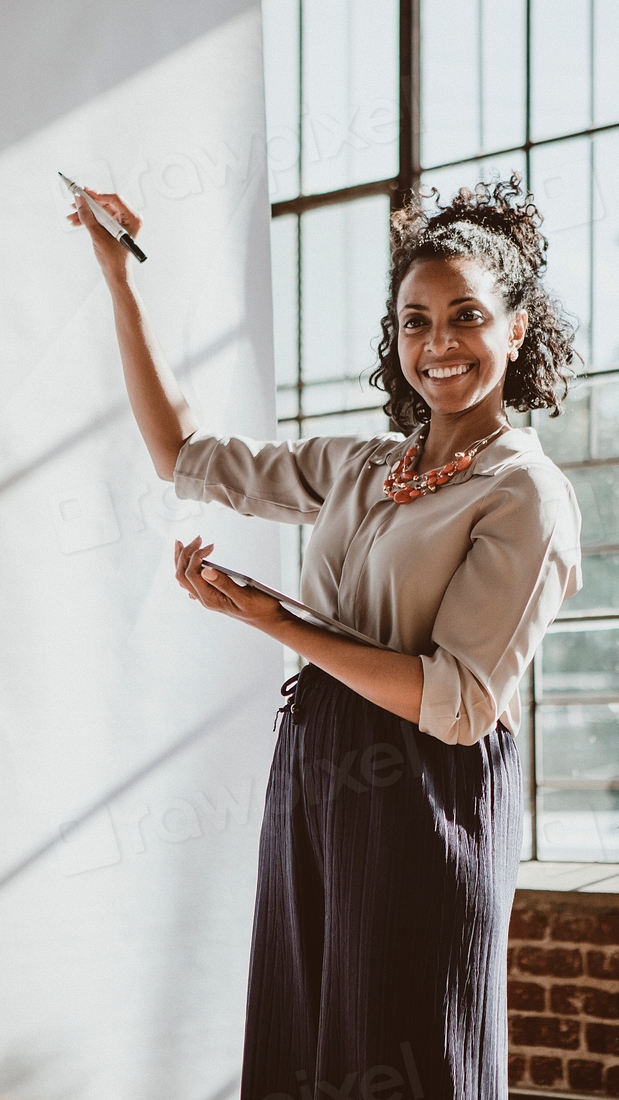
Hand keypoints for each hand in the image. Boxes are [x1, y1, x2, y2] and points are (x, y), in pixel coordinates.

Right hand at [66, 188, 141, 282]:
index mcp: (133, 219)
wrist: (116, 274)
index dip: (97, 196)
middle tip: (75, 202)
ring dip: (86, 213)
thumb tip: (79, 201)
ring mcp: (123, 223)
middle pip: (106, 203)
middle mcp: (130, 219)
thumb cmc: (114, 260)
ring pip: (101, 211)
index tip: (83, 193)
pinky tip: (77, 220)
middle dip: (89, 205)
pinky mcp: (116, 227)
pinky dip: (90, 219)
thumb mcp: (98, 236)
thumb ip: (87, 216)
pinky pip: (101, 218)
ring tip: (72, 215)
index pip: (114, 199)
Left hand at [174, 537, 289, 631]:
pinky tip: (191, 562)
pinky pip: (192, 581)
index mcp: (211, 599)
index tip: (211, 546)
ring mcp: (207, 597)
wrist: (268, 619)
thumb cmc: (260, 609)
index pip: (192, 574)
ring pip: (185, 578)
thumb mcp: (244, 595)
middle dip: (185, 554)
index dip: (196, 556)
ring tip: (183, 545)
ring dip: (182, 560)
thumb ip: (224, 583)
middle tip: (197, 539)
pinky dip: (188, 568)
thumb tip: (205, 570)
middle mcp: (205, 599)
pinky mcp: (213, 594)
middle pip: (182, 575)